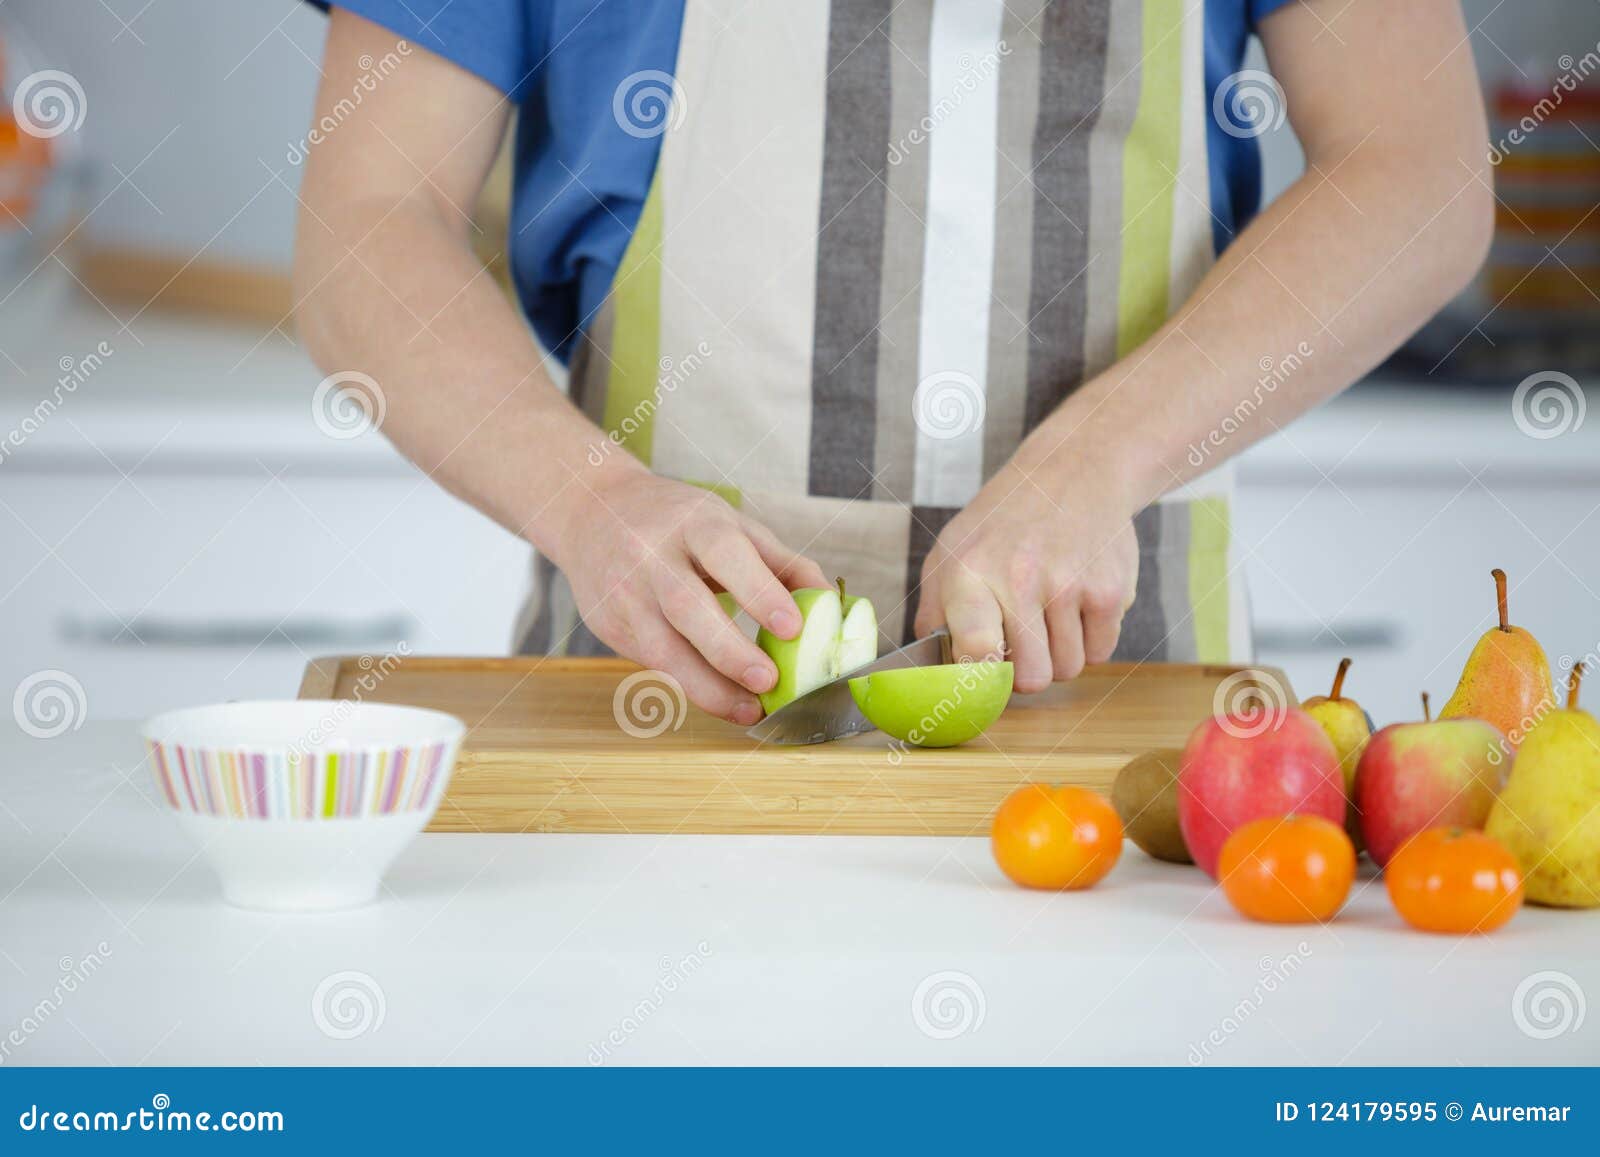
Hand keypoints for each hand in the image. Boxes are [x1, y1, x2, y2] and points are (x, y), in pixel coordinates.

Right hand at [551, 464, 826, 723]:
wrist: (593, 511)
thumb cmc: (677, 521)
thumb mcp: (729, 523)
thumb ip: (781, 563)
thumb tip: (831, 607)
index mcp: (692, 521)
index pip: (724, 553)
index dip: (759, 591)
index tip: (793, 628)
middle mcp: (651, 554)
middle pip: (687, 607)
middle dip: (729, 651)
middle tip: (768, 681)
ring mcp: (624, 593)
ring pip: (661, 648)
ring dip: (707, 686)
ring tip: (748, 709)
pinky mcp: (610, 624)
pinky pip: (652, 663)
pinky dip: (689, 685)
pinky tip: (721, 700)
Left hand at [913, 464, 1138, 693]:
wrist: (1074, 470)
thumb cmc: (1003, 522)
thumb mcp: (950, 552)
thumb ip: (933, 614)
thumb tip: (930, 673)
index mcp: (969, 573)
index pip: (976, 651)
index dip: (982, 677)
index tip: (984, 672)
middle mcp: (1019, 579)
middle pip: (1032, 679)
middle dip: (1027, 671)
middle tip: (1022, 642)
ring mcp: (1069, 585)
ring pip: (1068, 670)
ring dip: (1060, 654)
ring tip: (1050, 612)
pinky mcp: (1110, 590)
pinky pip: (1101, 652)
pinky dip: (1090, 639)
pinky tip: (1078, 602)